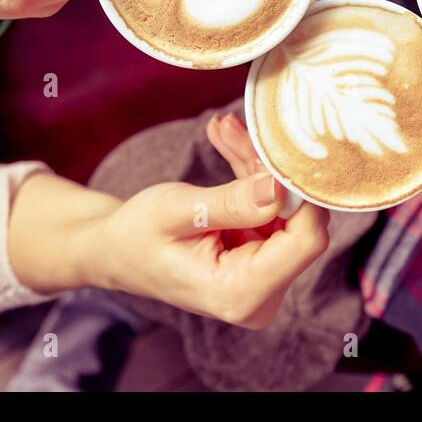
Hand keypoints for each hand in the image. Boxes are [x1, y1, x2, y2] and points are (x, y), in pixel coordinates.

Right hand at [88, 113, 329, 327]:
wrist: (115, 252)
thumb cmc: (136, 236)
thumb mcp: (177, 211)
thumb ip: (231, 203)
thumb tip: (280, 186)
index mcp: (239, 292)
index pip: (305, 241)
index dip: (299, 193)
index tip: (274, 148)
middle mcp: (260, 295)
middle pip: (297, 222)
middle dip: (268, 170)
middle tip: (233, 126)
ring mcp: (263, 280)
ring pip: (284, 210)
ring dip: (255, 166)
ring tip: (223, 128)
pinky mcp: (260, 261)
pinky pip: (271, 211)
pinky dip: (251, 178)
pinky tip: (227, 142)